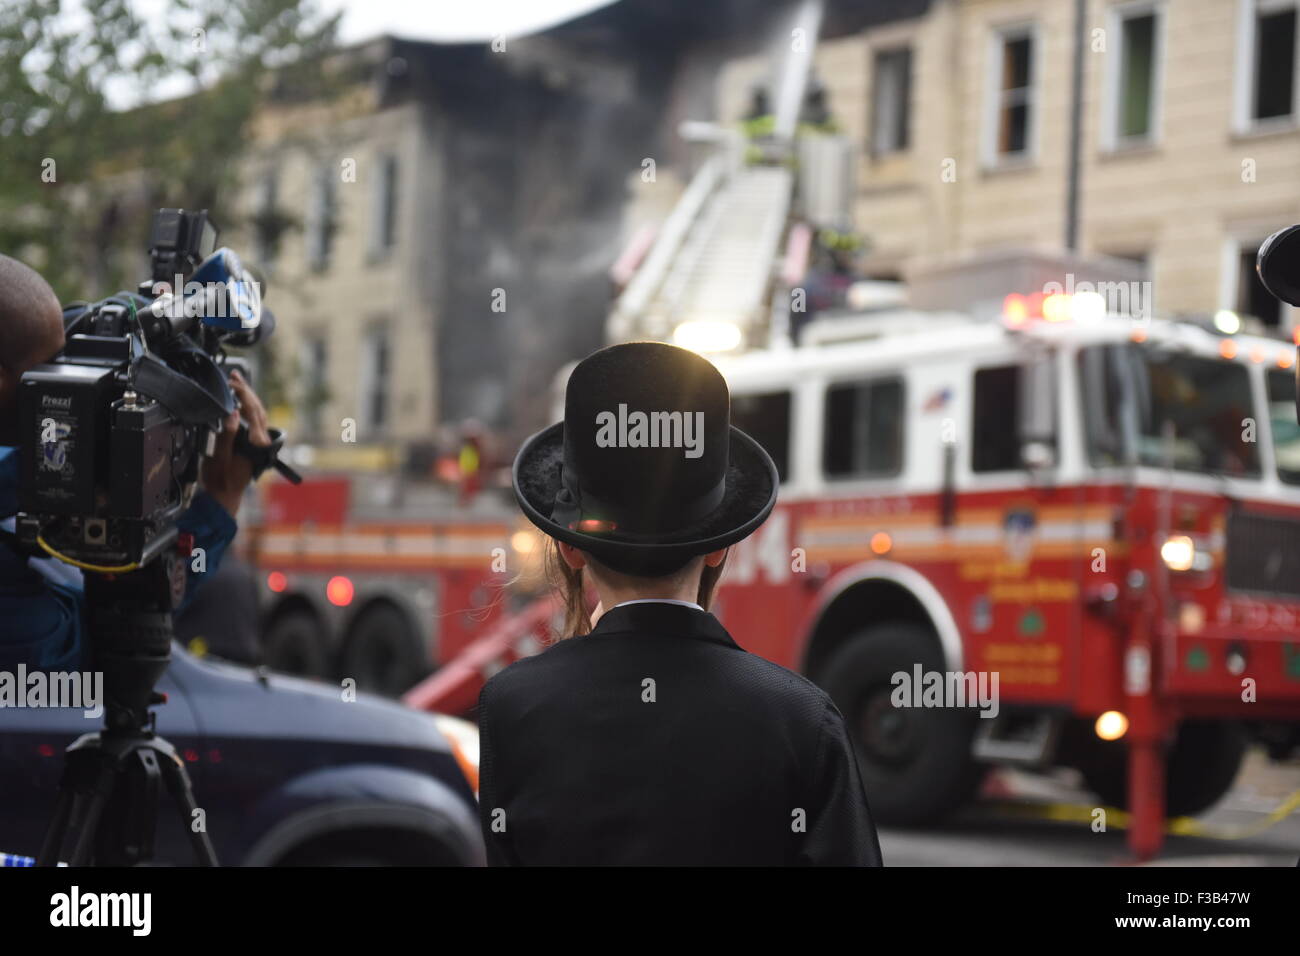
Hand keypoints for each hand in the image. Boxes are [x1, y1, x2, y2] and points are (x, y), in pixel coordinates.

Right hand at [202, 369, 271, 517]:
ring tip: (237, 383)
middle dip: (247, 391)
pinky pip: (254, 421)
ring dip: (248, 397)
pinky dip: (247, 408)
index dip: (243, 395)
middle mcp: (262, 443)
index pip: (253, 412)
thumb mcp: (219, 457)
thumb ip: (227, 435)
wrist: (223, 497)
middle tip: (235, 376)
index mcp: (257, 445)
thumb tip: (233, 413)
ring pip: (258, 414)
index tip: (233, 383)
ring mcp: (260, 444)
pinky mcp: (254, 445)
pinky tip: (239, 402)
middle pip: (259, 410)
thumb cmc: (221, 480)